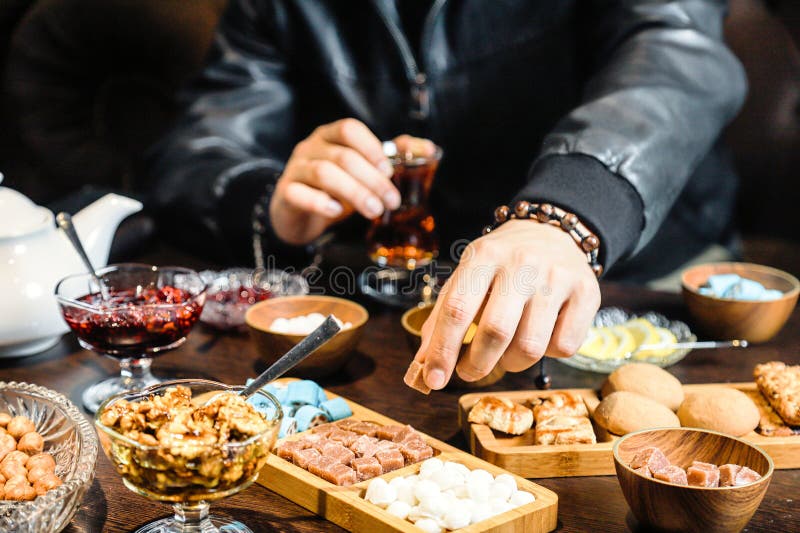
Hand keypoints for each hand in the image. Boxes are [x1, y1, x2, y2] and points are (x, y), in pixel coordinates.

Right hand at [269, 118, 434, 244]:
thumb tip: (429, 148)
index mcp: (330, 136)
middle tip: (391, 202)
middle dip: (372, 180)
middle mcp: (311, 147)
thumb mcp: (362, 171)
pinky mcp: (286, 192)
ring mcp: (296, 169)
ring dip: (355, 193)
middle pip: (343, 156)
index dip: (371, 147)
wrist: (297, 212)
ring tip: (374, 211)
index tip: (389, 171)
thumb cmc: (334, 188)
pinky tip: (337, 212)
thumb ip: (392, 157)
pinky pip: (300, 194)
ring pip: (324, 173)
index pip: (349, 128)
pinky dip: (321, 203)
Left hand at [411, 220, 600, 389]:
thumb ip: (442, 318)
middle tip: (469, 372)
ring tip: (504, 354)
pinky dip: (547, 354)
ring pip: (530, 346)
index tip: (432, 380)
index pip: (457, 309)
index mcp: (484, 255)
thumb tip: (422, 365)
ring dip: (511, 364)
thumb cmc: (500, 265)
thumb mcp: (467, 277)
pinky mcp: (587, 293)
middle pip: (496, 331)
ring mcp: (557, 277)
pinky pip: (564, 347)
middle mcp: (522, 263)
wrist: (553, 233)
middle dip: (476, 364)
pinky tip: (539, 336)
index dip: (442, 350)